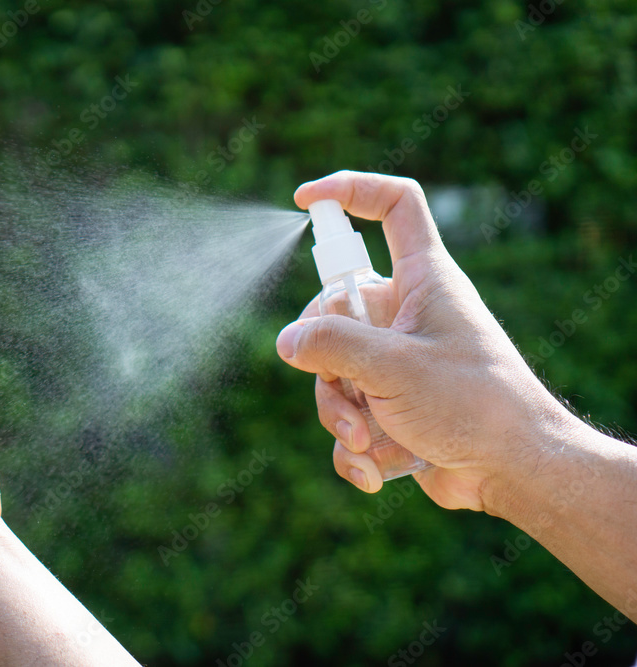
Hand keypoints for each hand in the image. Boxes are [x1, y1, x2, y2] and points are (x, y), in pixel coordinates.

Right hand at [276, 171, 575, 512]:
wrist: (516, 473)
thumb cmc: (475, 406)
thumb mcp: (395, 367)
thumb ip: (332, 346)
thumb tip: (287, 342)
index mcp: (424, 280)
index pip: (394, 208)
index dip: (351, 191)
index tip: (304, 200)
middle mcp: (408, 314)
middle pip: (333, 311)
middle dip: (323, 362)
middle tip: (344, 393)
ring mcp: (397, 362)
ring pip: (333, 372)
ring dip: (340, 415)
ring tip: (368, 443)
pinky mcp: (391, 406)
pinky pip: (348, 416)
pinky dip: (354, 448)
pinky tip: (375, 472)